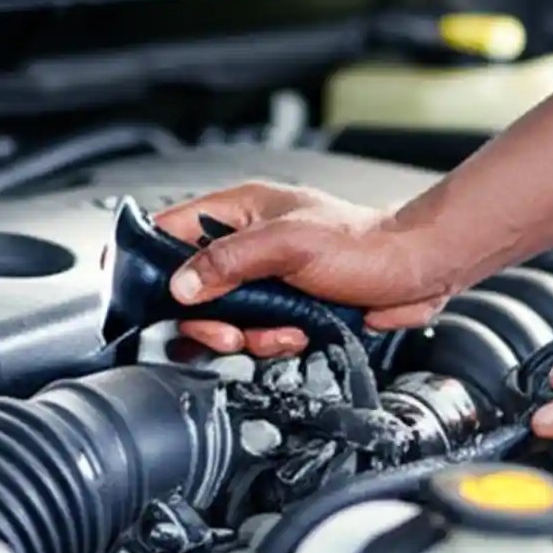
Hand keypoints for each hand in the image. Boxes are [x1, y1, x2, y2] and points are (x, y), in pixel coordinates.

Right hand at [153, 181, 455, 356]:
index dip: (146, 257)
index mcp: (236, 211)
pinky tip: (294, 334)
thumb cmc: (364, 244)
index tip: (137, 287)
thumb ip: (229, 262)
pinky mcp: (281, 306)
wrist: (415, 272)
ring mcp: (261, 276)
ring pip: (220, 316)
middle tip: (224, 329)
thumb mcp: (288, 245)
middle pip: (189, 286)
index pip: (169, 228)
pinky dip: (268, 341)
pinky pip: (253, 332)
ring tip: (272, 332)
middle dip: (204, 316)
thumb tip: (181, 284)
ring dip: (241, 334)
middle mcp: (243, 242)